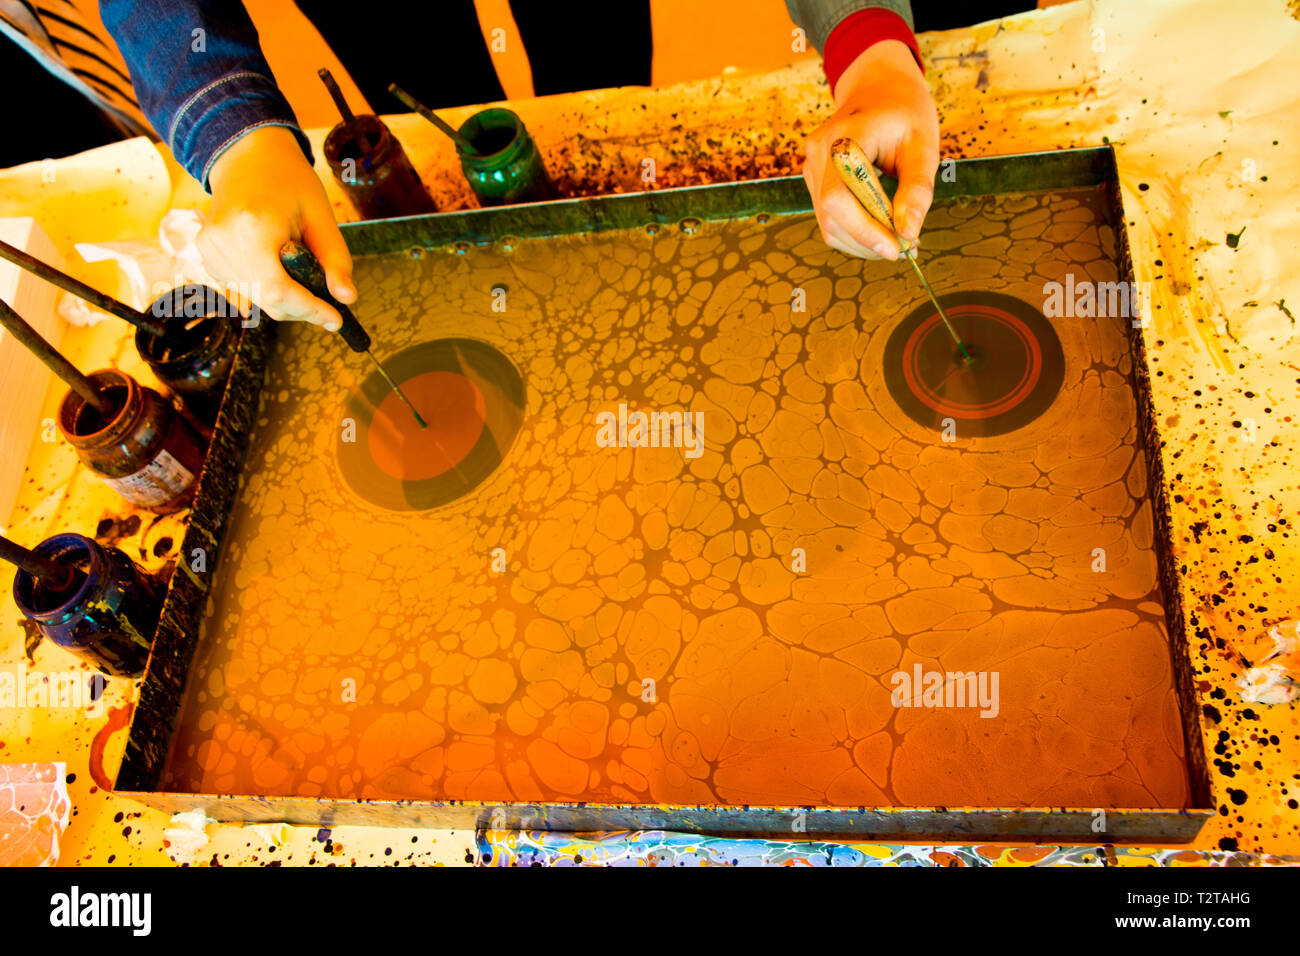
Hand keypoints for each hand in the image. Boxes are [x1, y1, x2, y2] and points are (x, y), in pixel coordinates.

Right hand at [201, 126, 355, 328]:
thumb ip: (335, 259)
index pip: (278, 290)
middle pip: (267, 301)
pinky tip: (275, 263)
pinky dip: (267, 288)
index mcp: (251, 227)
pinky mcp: (206, 256)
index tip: (336, 319)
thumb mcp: (320, 215)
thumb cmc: (288, 182)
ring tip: (298, 266)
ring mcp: (208, 250)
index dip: (309, 310)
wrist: (247, 158)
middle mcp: (222, 242)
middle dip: (302, 306)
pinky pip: (244, 290)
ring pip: (256, 300)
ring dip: (285, 298)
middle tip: (326, 297)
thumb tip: (347, 298)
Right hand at [803, 39, 938, 259]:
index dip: (864, 229)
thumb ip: (917, 189)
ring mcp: (811, 166)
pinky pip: (829, 218)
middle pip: (830, 215)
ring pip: (828, 224)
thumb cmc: (905, 113)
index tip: (897, 247)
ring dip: (862, 242)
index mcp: (845, 136)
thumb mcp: (923, 144)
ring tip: (897, 240)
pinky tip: (881, 231)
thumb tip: (908, 233)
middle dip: (867, 241)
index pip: (839, 195)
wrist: (879, 88)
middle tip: (903, 249)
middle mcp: (818, 151)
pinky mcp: (814, 180)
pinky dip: (855, 233)